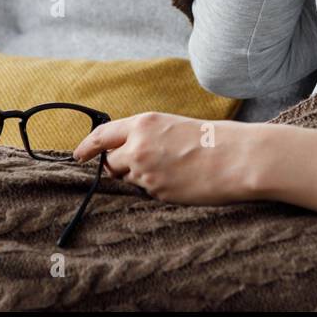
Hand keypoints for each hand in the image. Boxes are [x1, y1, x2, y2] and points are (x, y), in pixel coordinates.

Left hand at [72, 112, 259, 205]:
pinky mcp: (158, 193)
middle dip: (118, 166)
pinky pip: (148, 192)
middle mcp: (138, 147)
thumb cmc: (212, 139)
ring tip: (172, 169)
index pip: (102, 135)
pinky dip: (158, 188)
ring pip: (129, 179)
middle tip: (139, 165)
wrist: (237, 158)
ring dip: (141, 177)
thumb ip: (148, 135)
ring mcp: (146, 172)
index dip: (87, 147)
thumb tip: (130, 150)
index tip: (78, 155)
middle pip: (111, 162)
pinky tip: (180, 180)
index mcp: (143, 124)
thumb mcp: (174, 126)